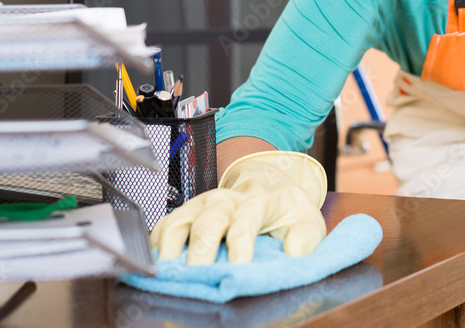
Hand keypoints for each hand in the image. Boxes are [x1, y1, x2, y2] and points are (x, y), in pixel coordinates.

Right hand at [150, 151, 327, 264]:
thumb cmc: (287, 211)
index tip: (237, 271)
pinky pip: (164, 227)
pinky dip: (157, 246)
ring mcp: (201, 204)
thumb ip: (305, 238)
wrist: (269, 187)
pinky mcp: (185, 213)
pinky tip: (158, 267)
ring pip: (180, 220)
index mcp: (257, 200)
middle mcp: (225, 199)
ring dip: (172, 248)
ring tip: (169, 274)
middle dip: (201, 251)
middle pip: (208, 222)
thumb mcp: (307, 221)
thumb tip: (294, 253)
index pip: (244, 222)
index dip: (239, 247)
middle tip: (199, 277)